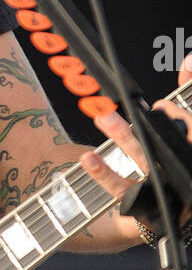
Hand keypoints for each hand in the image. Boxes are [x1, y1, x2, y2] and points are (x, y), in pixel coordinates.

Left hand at [80, 56, 191, 240]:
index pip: (190, 129)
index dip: (179, 117)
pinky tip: (87, 159)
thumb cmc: (178, 163)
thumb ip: (188, 89)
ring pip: (143, 160)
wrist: (179, 210)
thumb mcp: (181, 130)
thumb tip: (188, 59)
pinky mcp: (145, 208)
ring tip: (102, 117)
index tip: (161, 107)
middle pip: (166, 143)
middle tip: (131, 105)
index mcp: (189, 154)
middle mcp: (181, 171)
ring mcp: (165, 191)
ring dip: (122, 137)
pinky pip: (122, 190)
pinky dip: (104, 174)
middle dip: (150, 121)